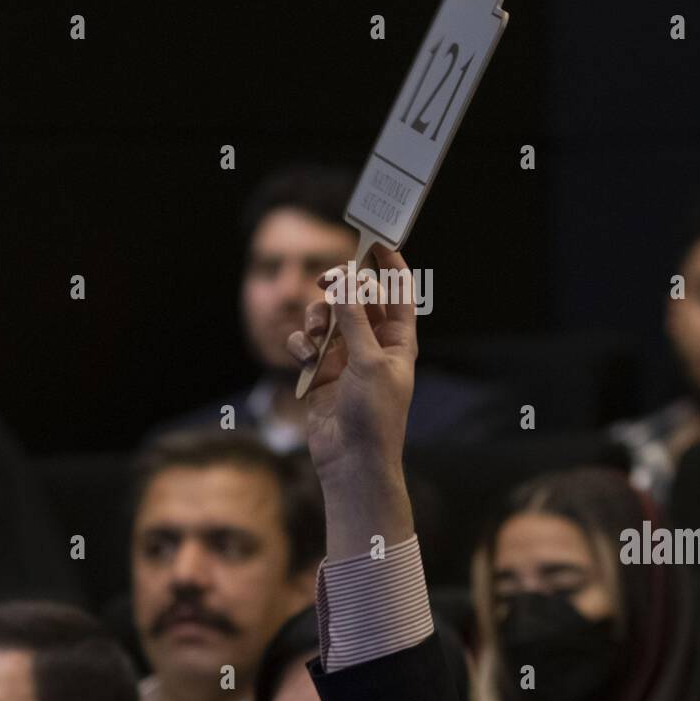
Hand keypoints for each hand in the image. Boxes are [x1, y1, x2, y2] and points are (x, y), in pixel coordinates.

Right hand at [286, 244, 416, 556]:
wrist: (351, 461)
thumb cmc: (373, 414)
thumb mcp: (368, 361)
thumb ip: (354, 318)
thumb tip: (343, 280)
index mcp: (398, 341)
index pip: (398, 292)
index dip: (389, 264)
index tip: (374, 239)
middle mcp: (372, 345)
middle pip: (356, 300)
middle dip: (339, 290)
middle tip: (325, 279)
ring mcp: (345, 358)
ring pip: (327, 318)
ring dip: (316, 320)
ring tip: (315, 337)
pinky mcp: (320, 373)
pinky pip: (305, 344)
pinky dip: (301, 346)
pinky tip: (303, 360)